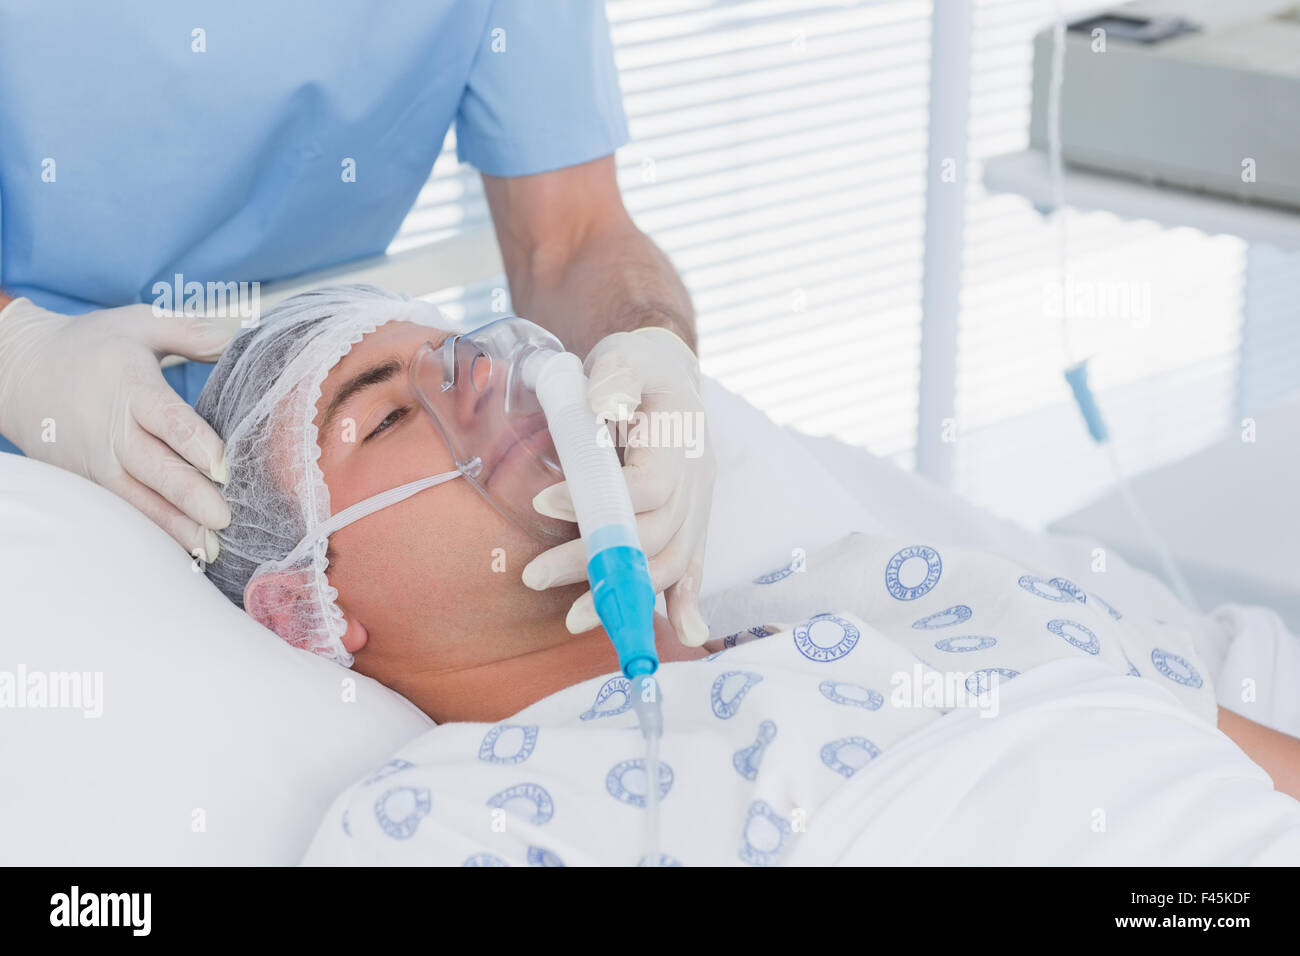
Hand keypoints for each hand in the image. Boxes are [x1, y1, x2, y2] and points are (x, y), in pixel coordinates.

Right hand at [0, 297, 235, 559]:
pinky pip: (122, 510)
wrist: (18, 370)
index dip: (194, 442)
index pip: (164, 418)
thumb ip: (197, 332)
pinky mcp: (87, 482)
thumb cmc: (93, 345)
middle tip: (224, 518)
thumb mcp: (142, 324)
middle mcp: (109, 429)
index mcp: (129, 386)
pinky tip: (183, 552)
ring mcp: (95, 461)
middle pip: (152, 467)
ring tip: (210, 548)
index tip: (223, 466)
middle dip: (189, 496)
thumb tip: (250, 335)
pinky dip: (151, 532)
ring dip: (173, 526)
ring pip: (136, 499)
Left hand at [522, 326, 714, 645]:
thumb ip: (616, 377)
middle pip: (654, 536)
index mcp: (682, 439)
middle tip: (534, 575)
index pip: (650, 487)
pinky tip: (682, 635)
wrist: (666, 377)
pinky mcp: (688, 524)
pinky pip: (691, 568)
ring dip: (626, 595)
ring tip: (572, 619)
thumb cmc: (637, 368)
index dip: (602, 502)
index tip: (544, 502)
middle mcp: (696, 480)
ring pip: (670, 563)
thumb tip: (606, 405)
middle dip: (597, 561)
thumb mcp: (624, 356)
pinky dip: (686, 603)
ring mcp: (696, 506)